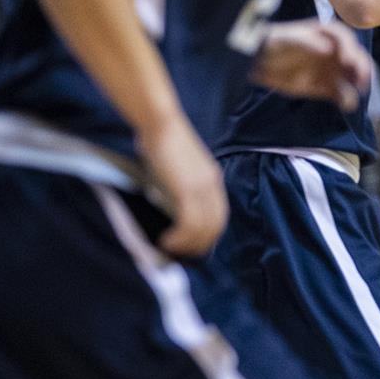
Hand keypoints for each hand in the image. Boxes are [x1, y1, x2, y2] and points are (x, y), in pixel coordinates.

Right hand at [136, 116, 226, 258]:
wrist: (161, 123)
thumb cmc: (161, 141)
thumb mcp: (178, 166)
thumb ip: (179, 184)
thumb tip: (169, 202)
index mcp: (212, 179)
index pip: (219, 214)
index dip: (209, 233)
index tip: (195, 245)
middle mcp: (212, 185)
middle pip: (216, 225)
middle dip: (201, 244)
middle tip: (184, 255)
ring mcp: (202, 188)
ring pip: (204, 228)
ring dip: (188, 244)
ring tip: (171, 251)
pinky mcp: (188, 190)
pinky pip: (190, 223)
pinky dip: (180, 237)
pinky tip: (167, 242)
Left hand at [253, 21, 372, 109]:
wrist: (260, 61)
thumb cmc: (275, 43)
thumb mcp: (287, 38)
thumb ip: (307, 42)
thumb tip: (329, 49)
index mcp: (328, 34)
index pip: (347, 40)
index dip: (351, 49)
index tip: (349, 61)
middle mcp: (336, 51)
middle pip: (357, 58)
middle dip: (362, 69)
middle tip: (361, 81)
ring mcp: (333, 69)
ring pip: (353, 77)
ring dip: (357, 86)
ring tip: (354, 96)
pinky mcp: (327, 86)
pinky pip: (342, 93)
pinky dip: (346, 99)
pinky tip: (346, 105)